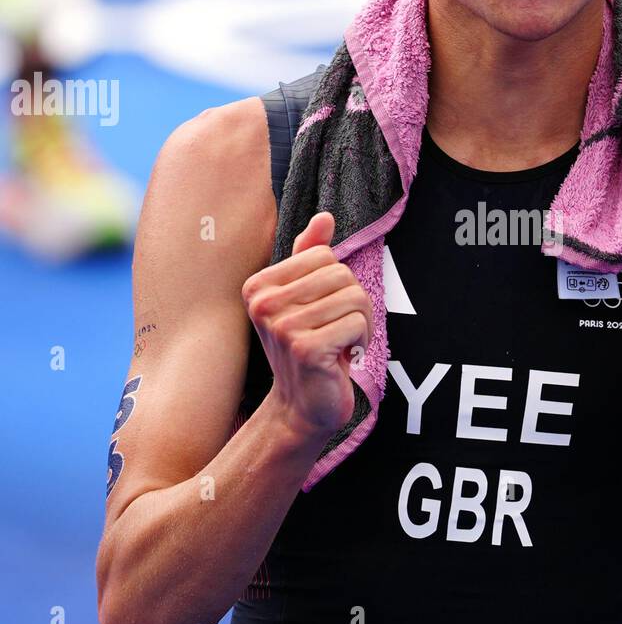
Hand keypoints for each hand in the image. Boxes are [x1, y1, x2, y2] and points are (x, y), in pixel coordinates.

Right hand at [242, 211, 373, 444]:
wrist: (301, 406)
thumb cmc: (306, 349)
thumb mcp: (305, 300)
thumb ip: (310, 257)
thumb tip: (325, 217)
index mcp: (259, 286)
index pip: (324, 255)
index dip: (338, 283)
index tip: (325, 313)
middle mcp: (264, 303)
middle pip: (342, 274)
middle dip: (353, 304)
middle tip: (338, 332)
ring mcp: (282, 326)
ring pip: (355, 298)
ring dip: (360, 326)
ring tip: (340, 346)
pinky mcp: (305, 349)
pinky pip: (358, 324)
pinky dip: (360, 342)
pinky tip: (342, 359)